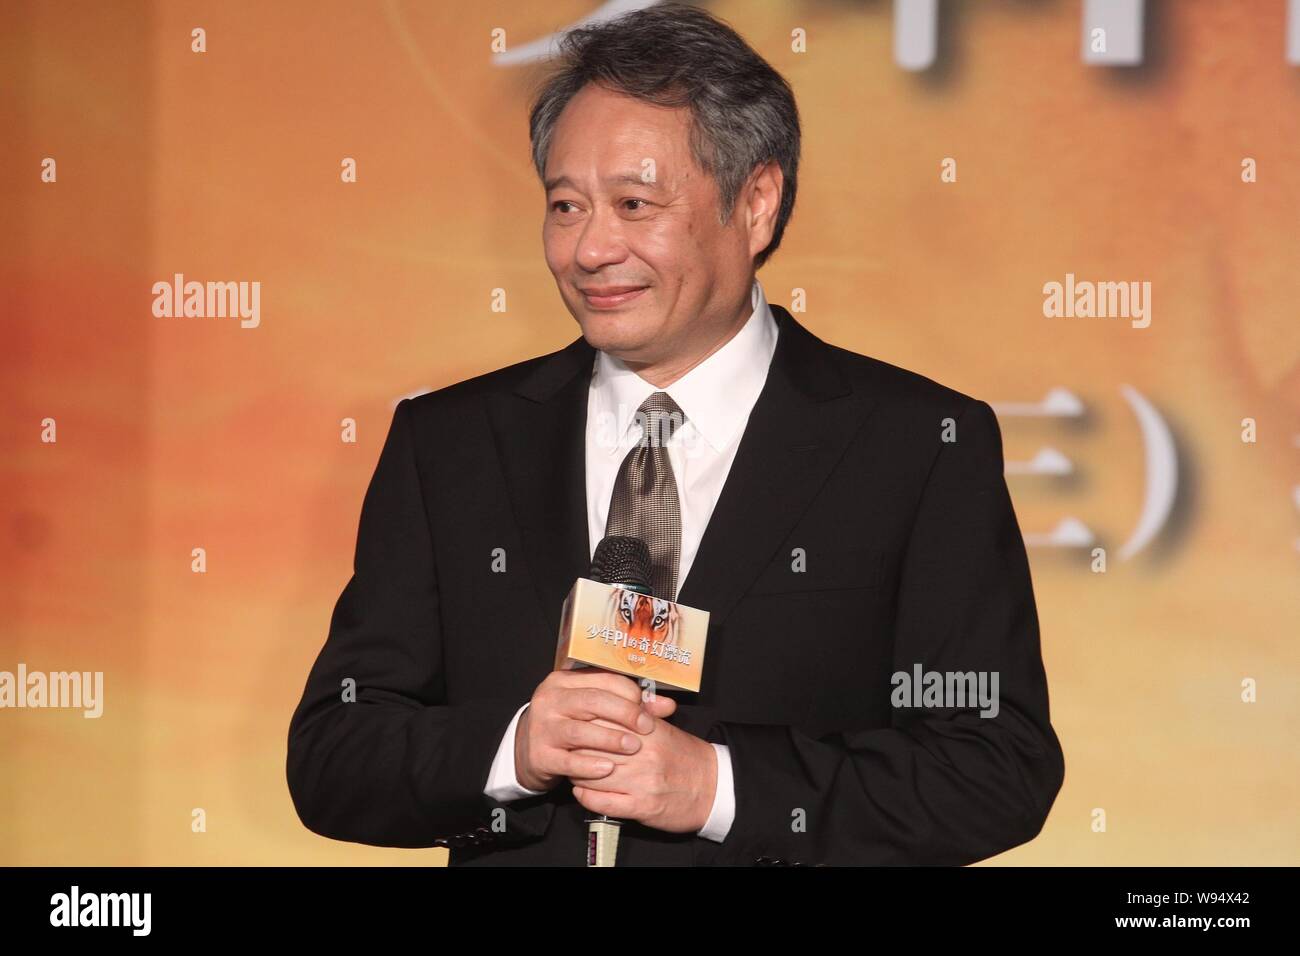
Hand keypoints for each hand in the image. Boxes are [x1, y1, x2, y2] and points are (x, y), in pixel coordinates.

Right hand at [515, 670, 676, 792]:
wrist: (530, 750)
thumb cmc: (571, 724)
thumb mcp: (594, 709)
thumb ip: (629, 704)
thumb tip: (668, 706)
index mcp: (565, 681)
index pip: (603, 680)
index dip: (630, 694)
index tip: (649, 711)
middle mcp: (550, 699)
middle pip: (592, 701)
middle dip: (624, 714)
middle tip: (647, 728)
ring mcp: (542, 727)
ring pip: (579, 731)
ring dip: (610, 739)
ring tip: (633, 747)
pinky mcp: (539, 754)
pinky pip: (567, 761)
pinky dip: (588, 765)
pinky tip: (608, 769)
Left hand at [569, 710, 717, 833]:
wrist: (713, 787)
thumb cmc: (684, 756)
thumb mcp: (662, 729)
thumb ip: (636, 716)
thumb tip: (606, 703)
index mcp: (649, 730)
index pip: (604, 720)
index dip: (583, 721)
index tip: (574, 723)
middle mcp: (644, 755)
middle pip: (594, 746)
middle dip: (575, 747)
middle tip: (567, 747)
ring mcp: (642, 782)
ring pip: (593, 775)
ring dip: (577, 772)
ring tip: (572, 768)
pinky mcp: (642, 807)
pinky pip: (602, 802)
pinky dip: (586, 796)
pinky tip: (581, 790)